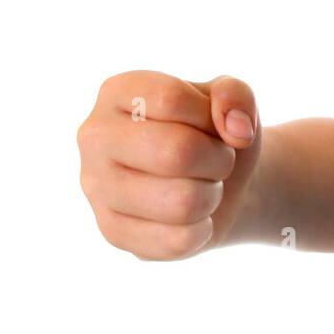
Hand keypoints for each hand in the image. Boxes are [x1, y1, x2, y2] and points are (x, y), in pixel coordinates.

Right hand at [77, 71, 263, 259]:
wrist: (219, 183)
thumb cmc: (216, 133)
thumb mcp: (232, 99)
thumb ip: (236, 94)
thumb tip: (238, 131)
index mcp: (119, 91)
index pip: (171, 99)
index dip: (211, 117)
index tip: (216, 125)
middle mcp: (95, 136)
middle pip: (176, 153)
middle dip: (218, 160)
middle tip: (219, 161)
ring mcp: (96, 187)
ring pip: (180, 203)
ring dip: (211, 195)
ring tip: (203, 186)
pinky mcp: (111, 231)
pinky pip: (177, 241)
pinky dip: (202, 230)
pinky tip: (192, 217)